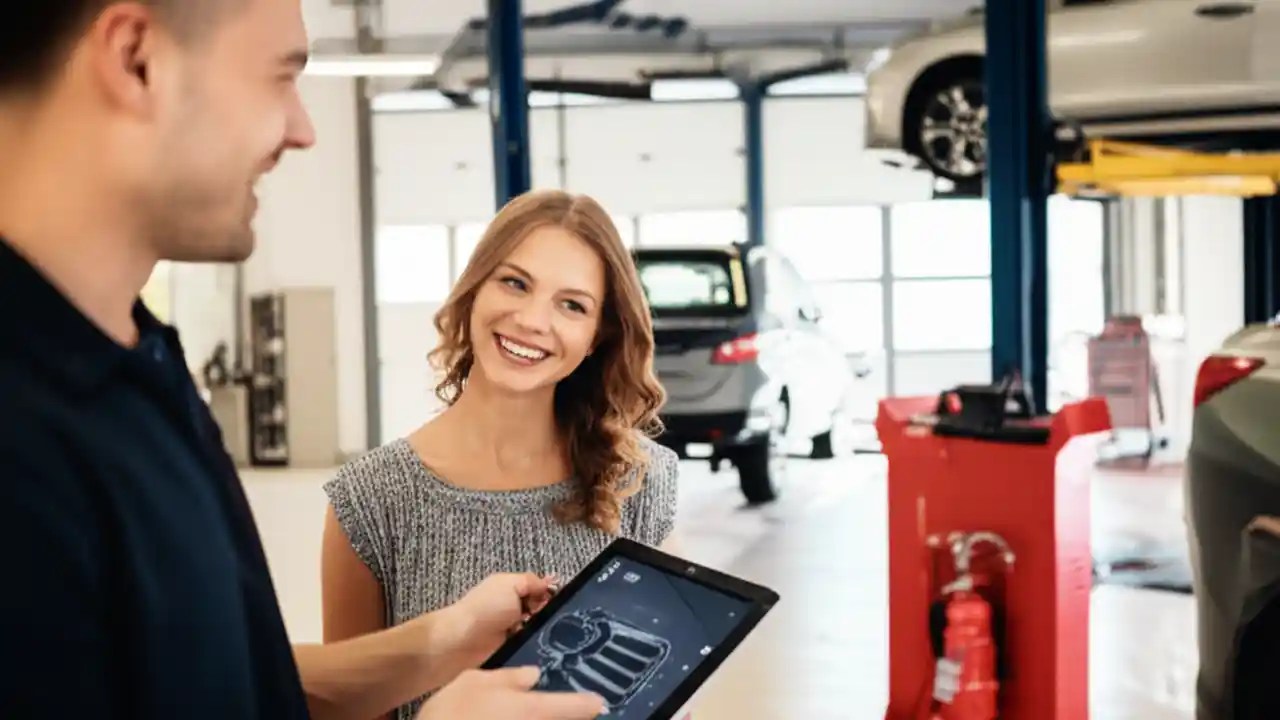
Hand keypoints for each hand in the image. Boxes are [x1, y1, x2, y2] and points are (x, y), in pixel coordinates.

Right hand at [415, 667, 603, 719]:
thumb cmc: (452, 713)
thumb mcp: (474, 681)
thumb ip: (509, 678)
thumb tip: (534, 675)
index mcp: (533, 710)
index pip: (576, 707)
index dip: (590, 703)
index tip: (599, 702)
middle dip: (572, 716)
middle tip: (576, 709)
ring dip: (553, 719)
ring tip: (544, 712)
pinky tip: (509, 716)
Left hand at [436, 573, 557, 676]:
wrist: (462, 641)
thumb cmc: (484, 609)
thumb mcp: (511, 584)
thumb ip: (532, 581)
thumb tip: (549, 584)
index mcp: (510, 587)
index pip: (539, 589)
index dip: (550, 594)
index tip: (558, 601)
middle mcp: (512, 607)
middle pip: (541, 609)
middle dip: (548, 613)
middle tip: (549, 617)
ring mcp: (511, 629)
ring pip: (538, 629)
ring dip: (541, 630)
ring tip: (542, 632)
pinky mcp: (510, 648)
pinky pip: (530, 645)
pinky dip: (534, 645)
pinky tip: (536, 645)